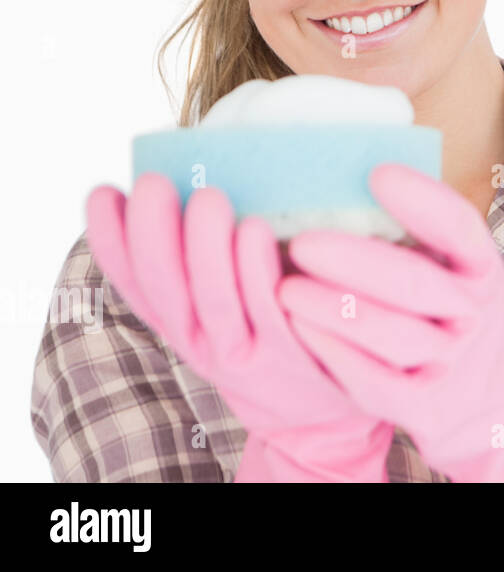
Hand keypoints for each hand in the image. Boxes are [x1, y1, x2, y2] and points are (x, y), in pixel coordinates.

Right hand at [85, 174, 393, 481]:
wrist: (318, 411)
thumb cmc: (272, 327)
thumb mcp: (225, 302)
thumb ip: (207, 256)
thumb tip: (200, 174)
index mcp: (178, 320)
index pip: (132, 281)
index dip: (110, 240)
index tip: (104, 192)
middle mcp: (199, 339)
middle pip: (164, 287)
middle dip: (152, 233)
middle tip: (156, 183)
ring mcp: (241, 350)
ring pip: (213, 299)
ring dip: (204, 247)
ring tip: (208, 197)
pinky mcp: (287, 354)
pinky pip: (268, 310)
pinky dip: (257, 269)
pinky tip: (255, 229)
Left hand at [276, 163, 503, 481]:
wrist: (499, 402)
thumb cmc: (454, 314)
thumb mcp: (459, 271)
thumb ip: (421, 234)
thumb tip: (347, 169)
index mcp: (480, 267)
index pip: (460, 228)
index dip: (423, 200)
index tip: (378, 173)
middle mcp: (472, 313)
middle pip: (417, 285)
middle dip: (357, 263)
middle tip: (304, 242)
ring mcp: (450, 362)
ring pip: (395, 336)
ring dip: (337, 311)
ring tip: (285, 289)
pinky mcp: (424, 404)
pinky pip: (378, 383)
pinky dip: (340, 358)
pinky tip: (303, 332)